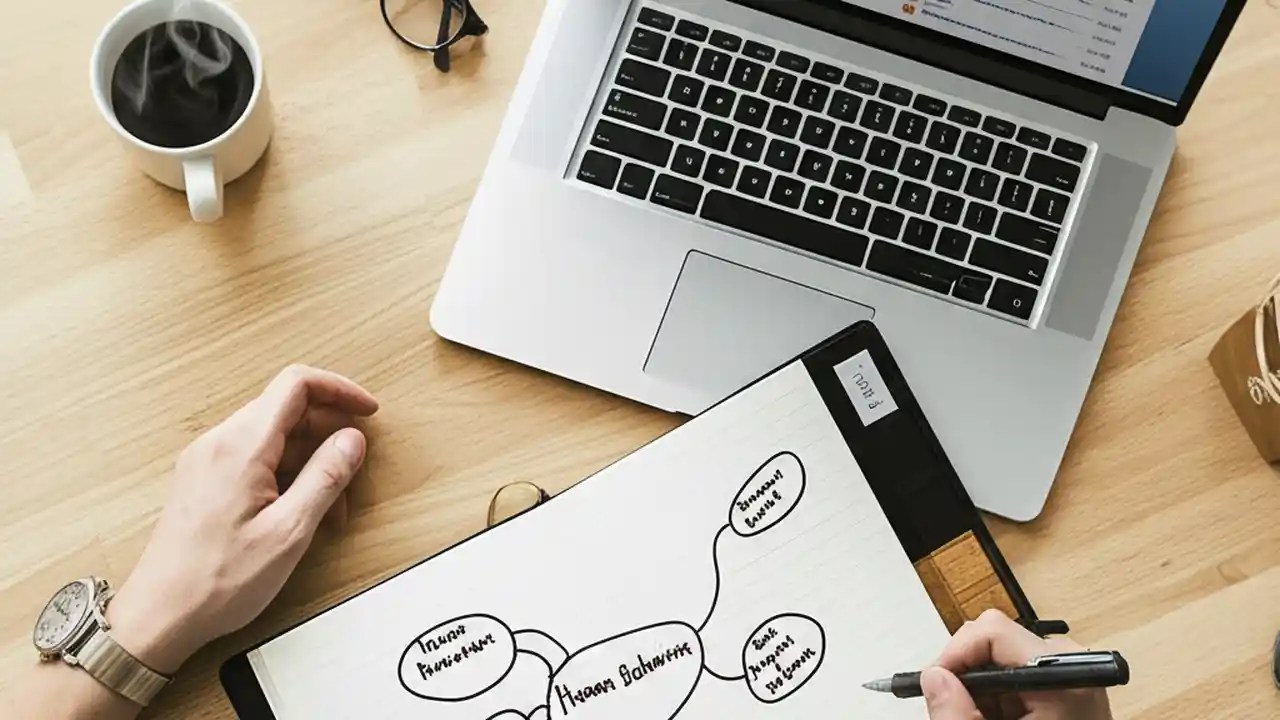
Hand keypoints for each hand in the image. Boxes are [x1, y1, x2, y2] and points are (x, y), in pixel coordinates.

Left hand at [104, 366, 378, 672]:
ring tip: (329, 507)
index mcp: (240, 447)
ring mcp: (208, 460)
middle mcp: (219, 443)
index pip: (296, 385)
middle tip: (353, 469)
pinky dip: (286, 474)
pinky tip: (299, 511)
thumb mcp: (289, 532)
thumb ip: (326, 478)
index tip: (367, 411)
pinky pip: (255, 458)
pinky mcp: (204, 480)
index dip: (339, 390)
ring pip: (274, 437)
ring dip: (310, 460)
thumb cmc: (217, 581)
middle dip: (329, 433)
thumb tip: (353, 440)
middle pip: (287, 409)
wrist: (159, 616)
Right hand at [923, 610, 1113, 719]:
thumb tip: (934, 677)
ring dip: (981, 685)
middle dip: (966, 671)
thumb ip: (957, 714)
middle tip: (954, 706)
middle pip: (998, 639)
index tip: (935, 682)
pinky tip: (998, 718)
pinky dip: (999, 693)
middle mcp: (1073, 669)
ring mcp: (1074, 675)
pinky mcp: (1070, 686)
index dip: (955, 654)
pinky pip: (1020, 672)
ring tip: (981, 718)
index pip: (993, 632)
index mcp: (1062, 680)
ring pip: (1005, 655)